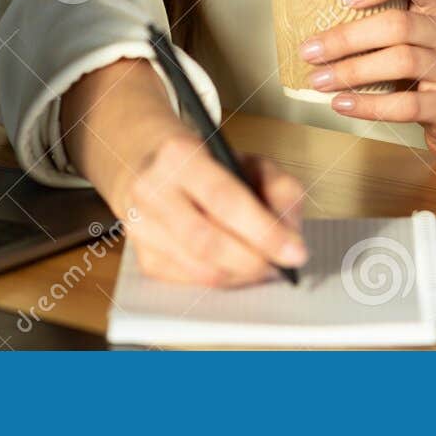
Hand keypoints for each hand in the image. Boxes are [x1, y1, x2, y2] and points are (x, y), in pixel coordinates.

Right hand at [108, 123, 307, 286]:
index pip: (224, 199)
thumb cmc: (206, 163)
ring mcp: (141, 227)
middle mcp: (151, 190)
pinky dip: (223, 279)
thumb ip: (278, 187)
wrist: (149, 165)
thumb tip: (290, 232)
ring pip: (199, 269)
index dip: (264, 231)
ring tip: (263, 265)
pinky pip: (191, 282)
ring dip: (241, 274)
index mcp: (178, 154)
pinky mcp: (143, 256)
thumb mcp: (248, 159)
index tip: (295, 252)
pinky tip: (236, 267)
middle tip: (281, 265)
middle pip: (206, 241)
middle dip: (253, 260)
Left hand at [299, 0, 435, 163]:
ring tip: (320, 79)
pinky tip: (342, 104)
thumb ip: (384, 28)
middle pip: (399, 25)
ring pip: (402, 61)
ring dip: (353, 70)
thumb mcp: (420, 40)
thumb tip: (319, 31)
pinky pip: (407, 105)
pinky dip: (369, 105)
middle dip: (347, 37)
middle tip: (311, 50)